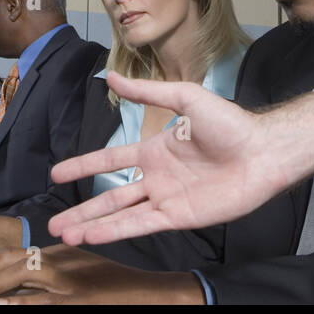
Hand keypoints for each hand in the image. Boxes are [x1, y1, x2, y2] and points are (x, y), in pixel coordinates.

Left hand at [0, 244, 205, 304]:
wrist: (147, 295)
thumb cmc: (114, 287)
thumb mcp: (79, 271)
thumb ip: (51, 272)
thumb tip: (15, 291)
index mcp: (58, 252)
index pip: (10, 252)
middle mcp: (60, 261)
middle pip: (8, 258)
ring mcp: (67, 282)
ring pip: (19, 274)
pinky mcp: (75, 301)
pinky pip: (38, 302)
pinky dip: (15, 304)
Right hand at [48, 72, 313, 244]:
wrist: (261, 150)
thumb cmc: (230, 123)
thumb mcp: (184, 97)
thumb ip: (146, 92)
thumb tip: (109, 76)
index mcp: (156, 150)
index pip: (110, 159)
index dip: (83, 166)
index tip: (56, 173)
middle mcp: (157, 177)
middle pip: (110, 196)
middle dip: (81, 209)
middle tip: (52, 223)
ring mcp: (166, 199)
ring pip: (120, 215)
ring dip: (92, 225)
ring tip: (63, 233)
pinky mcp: (179, 217)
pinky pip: (140, 225)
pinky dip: (115, 232)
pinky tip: (93, 236)